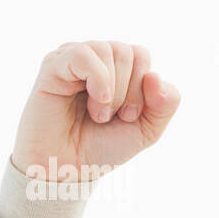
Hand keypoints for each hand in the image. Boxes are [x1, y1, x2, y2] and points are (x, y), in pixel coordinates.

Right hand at [11, 40, 180, 179]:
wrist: (69, 168)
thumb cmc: (104, 146)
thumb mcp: (147, 129)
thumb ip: (166, 104)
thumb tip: (155, 75)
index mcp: (116, 69)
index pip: (141, 54)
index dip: (144, 87)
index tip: (130, 116)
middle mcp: (94, 59)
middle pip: (128, 51)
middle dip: (131, 90)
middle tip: (116, 116)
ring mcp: (72, 59)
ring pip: (109, 50)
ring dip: (114, 90)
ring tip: (100, 114)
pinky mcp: (53, 66)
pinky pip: (83, 54)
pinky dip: (99, 80)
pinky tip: (95, 103)